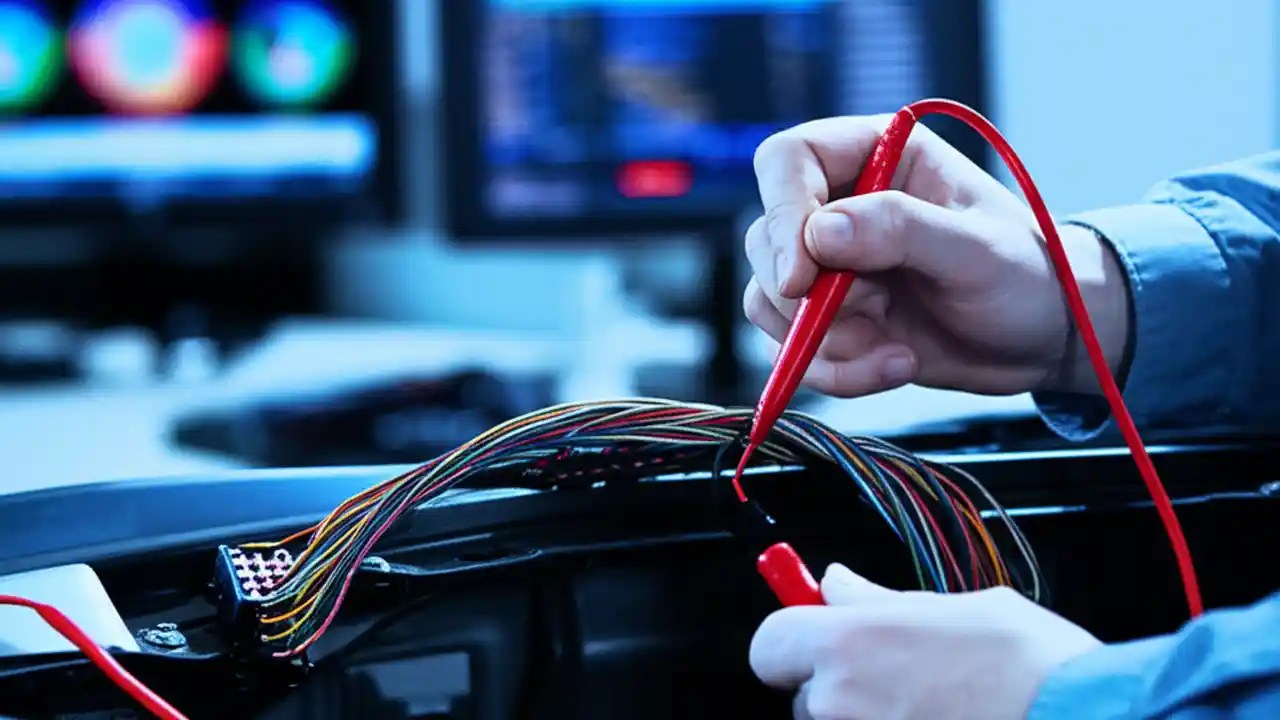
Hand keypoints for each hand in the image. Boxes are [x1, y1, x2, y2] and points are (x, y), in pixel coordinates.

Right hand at [743, 115, 1131, 396]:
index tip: (802, 275)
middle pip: (766, 237)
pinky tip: (895, 365)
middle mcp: (841, 204)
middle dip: (802, 293)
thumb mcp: (974, 249)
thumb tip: (819, 233)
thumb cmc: (1027, 275)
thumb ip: (900, 229)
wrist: (1044, 340)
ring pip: (769, 299)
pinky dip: (836, 370)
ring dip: (824, 340)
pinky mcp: (831, 318)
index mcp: (875, 155)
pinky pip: (792, 347)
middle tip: (861, 316)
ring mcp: (831, 265)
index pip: (788, 161)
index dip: (783, 212)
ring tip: (893, 350)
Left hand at [749, 564, 1101, 719]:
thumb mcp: (956, 607)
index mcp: (849, 643)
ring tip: (934, 710)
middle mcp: (839, 703)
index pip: (768, 645)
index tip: (818, 637)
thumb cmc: (1032, 668)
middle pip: (805, 698)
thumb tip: (836, 583)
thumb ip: (881, 602)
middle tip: (901, 681)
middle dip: (841, 689)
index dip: (792, 642)